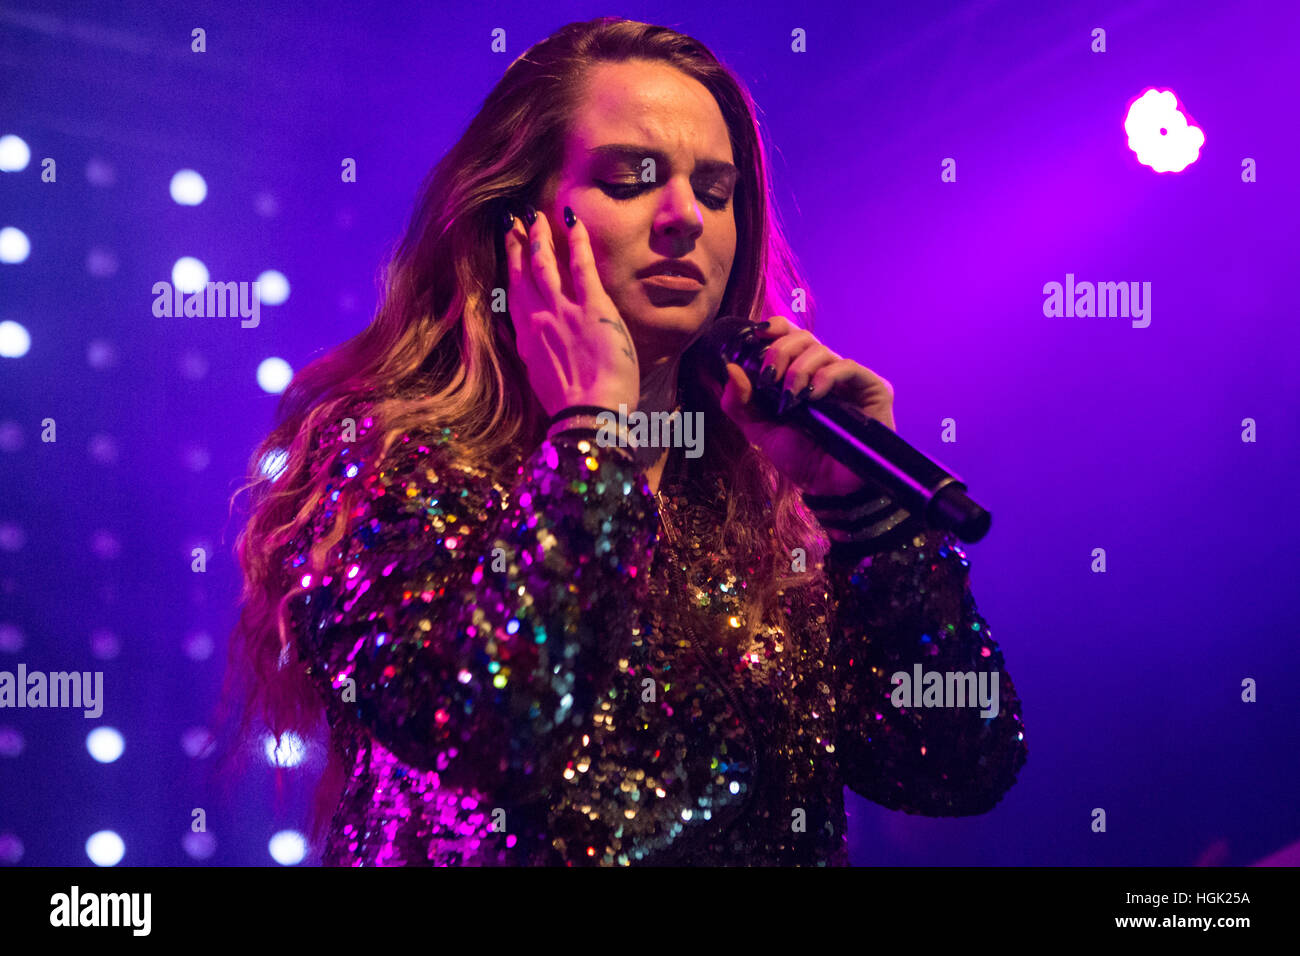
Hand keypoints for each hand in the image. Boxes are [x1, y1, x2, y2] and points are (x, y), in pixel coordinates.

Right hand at [504, 206, 639, 416]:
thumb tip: (528, 347)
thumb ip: (535, 357)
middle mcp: (537, 320)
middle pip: (522, 273)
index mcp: (526, 340)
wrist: (589, 415)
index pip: (513, 296)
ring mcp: (562, 311)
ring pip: (545, 264)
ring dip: (539, 237)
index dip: (509, 270)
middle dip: (518, 244)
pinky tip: (572, 220)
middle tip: (514, 220)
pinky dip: (576, 240)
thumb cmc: (572, 408)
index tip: (508, 251)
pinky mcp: (592, 308)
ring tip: (534, 215)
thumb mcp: (542, 382)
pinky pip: (581, 265)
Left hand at [706, 315, 897, 496]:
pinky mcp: (872, 388)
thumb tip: (730, 368)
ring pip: (822, 350)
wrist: (828, 487)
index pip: (790, 334)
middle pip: (803, 337)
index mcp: (801, 374)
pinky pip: (847, 367)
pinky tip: (814, 396)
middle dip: (779, 352)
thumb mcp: (759, 431)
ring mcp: (850, 379)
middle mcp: (826, 371)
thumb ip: (739, 403)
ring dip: (799, 369)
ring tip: (791, 399)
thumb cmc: (799, 458)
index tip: (756, 337)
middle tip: (769, 379)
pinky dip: (826, 376)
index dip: (774, 328)